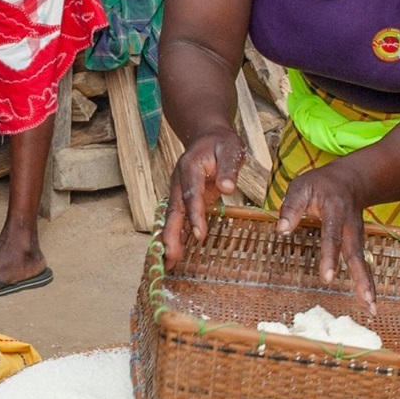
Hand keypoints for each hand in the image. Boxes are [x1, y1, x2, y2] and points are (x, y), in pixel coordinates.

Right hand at [160, 127, 246, 265]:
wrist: (206, 136)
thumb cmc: (220, 143)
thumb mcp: (230, 148)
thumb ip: (228, 167)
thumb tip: (227, 187)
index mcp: (190, 168)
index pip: (191, 194)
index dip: (194, 215)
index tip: (198, 234)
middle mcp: (179, 182)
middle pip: (174, 210)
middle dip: (171, 234)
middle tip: (170, 256)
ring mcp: (179, 191)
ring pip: (172, 218)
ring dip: (170, 239)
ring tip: (168, 262)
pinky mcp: (183, 198)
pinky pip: (178, 219)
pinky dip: (175, 235)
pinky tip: (175, 253)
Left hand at [273, 162, 375, 309]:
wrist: (350, 179)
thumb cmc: (320, 184)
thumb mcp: (302, 186)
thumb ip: (291, 207)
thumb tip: (281, 230)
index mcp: (336, 211)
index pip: (332, 235)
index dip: (330, 256)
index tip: (328, 277)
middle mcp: (350, 226)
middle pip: (355, 254)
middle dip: (360, 277)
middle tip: (365, 299)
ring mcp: (357, 236)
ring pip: (362, 262)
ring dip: (367, 286)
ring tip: (371, 309)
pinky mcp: (358, 244)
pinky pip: (362, 265)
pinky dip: (366, 285)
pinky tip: (368, 304)